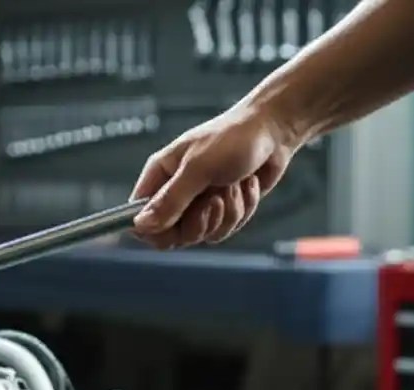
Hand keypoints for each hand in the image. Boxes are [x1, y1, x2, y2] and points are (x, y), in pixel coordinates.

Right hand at [131, 104, 298, 249]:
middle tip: (214, 199)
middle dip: (201, 222)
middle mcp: (177, 192)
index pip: (140, 218)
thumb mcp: (198, 168)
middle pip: (174, 235)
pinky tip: (247, 186)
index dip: (154, 231)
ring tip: (234, 185)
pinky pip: (227, 228)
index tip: (175, 226)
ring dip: (227, 213)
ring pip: (205, 234)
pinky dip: (243, 209)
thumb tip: (140, 225)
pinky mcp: (224, 209)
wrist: (273, 131)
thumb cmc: (233, 138)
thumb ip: (170, 200)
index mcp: (160, 176)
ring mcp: (201, 202)